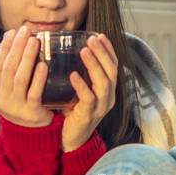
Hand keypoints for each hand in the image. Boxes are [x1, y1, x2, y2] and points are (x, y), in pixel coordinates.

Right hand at [0, 25, 54, 127]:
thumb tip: (11, 38)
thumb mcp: (7, 89)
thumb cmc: (20, 102)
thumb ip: (7, 69)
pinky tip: (43, 64)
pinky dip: (38, 77)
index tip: (12, 32)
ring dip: (27, 57)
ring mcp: (15, 107)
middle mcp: (1, 100)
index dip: (4, 48)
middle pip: (8, 69)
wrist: (31, 132)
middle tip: (26, 31)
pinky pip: (34, 92)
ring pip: (20, 78)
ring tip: (35, 41)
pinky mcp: (31, 113)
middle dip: (17, 47)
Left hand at [56, 33, 117, 151]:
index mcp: (107, 89)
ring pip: (103, 83)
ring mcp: (100, 106)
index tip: (99, 35)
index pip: (113, 65)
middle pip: (111, 71)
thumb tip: (62, 50)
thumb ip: (77, 73)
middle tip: (92, 39)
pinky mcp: (89, 115)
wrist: (70, 139)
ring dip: (94, 65)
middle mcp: (108, 97)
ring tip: (84, 51)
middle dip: (103, 53)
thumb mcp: (78, 90)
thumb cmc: (72, 112)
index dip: (108, 50)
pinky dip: (82, 85)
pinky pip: (88, 98)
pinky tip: (73, 75)